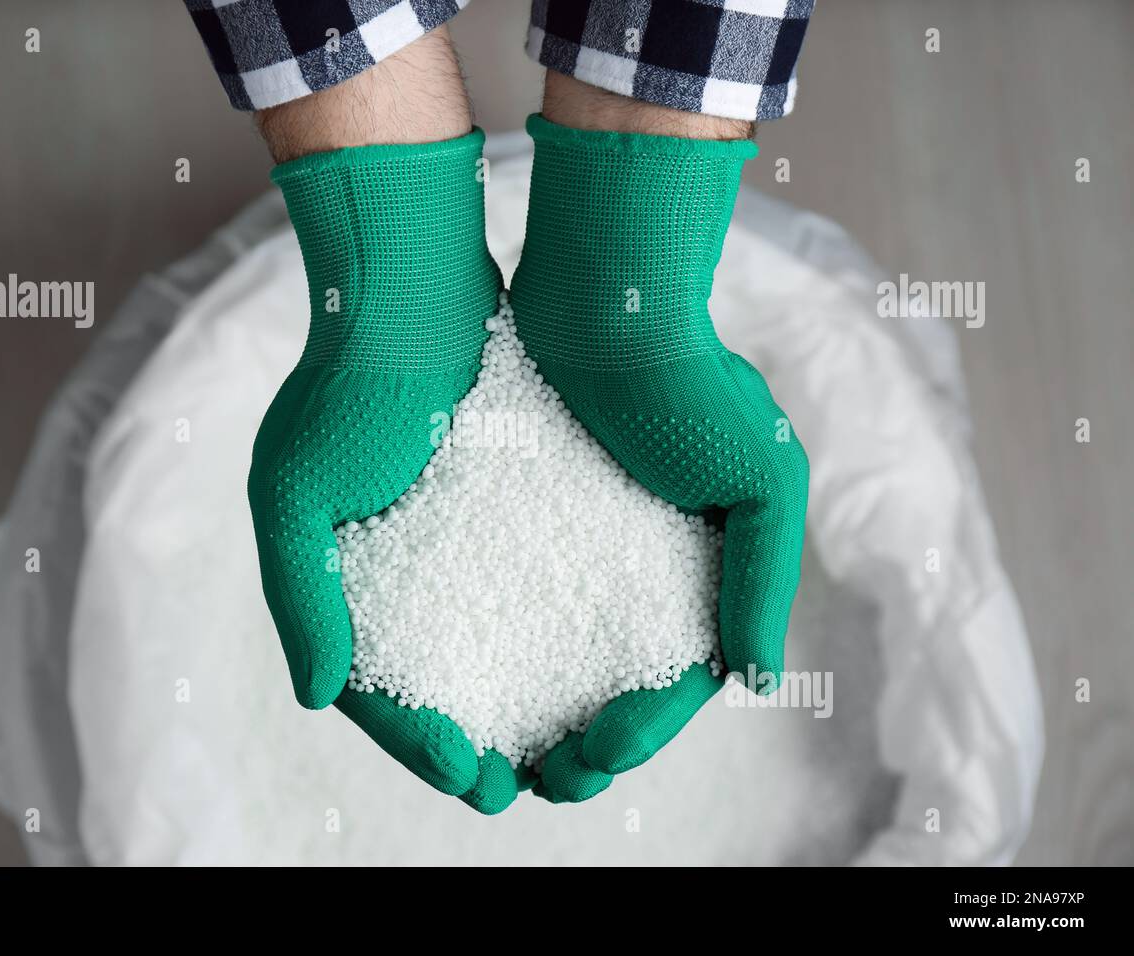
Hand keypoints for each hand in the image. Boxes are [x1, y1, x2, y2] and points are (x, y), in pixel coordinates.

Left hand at [510, 110, 808, 797]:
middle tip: (533, 781)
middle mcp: (647, 571)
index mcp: (705, 574)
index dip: (641, 732)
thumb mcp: (761, 476)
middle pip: (615, 685)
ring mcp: (587, 547)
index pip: (677, 683)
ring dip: (535, 714)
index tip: (591, 760)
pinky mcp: (532, 521)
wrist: (605, 298)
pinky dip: (499, 653)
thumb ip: (764, 579)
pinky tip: (467, 686)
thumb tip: (754, 680)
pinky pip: (513, 605)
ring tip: (497, 757)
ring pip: (561, 659)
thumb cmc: (690, 383)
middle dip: (580, 744)